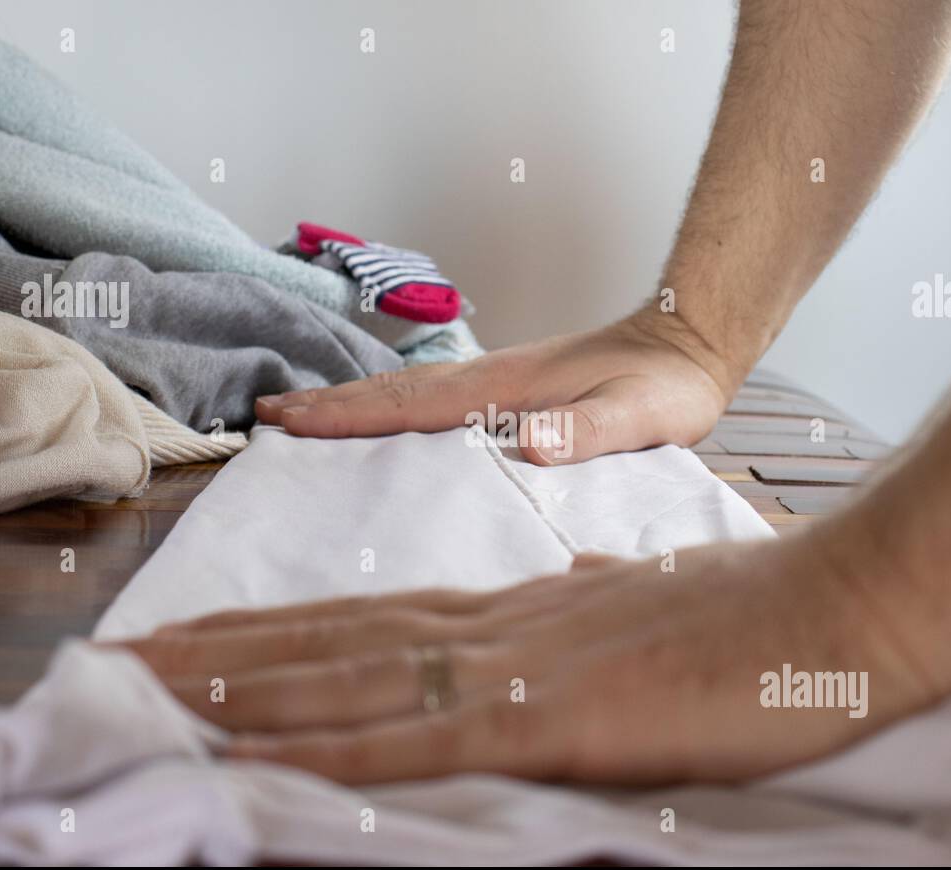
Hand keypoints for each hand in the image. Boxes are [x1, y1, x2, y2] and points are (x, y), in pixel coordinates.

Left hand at [119, 538, 937, 784]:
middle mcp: (496, 625)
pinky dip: (324, 750)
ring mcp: (516, 667)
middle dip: (222, 655)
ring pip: (349, 680)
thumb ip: (593, 603)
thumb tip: (569, 586)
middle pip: (332, 640)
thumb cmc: (759, 613)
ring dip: (241, 692)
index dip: (276, 634)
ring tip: (148, 694)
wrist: (838, 605)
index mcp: (520, 607)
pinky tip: (257, 757)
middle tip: (125, 659)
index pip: (368, 619)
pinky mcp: (551, 716)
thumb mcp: (654, 605)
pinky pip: (414, 740)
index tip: (199, 640)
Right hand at [255, 312, 737, 464]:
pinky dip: (393, 410)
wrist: (686, 345)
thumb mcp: (640, 413)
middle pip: (393, 393)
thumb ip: (590, 428)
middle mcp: (488, 381)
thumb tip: (533, 443)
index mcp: (502, 389)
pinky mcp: (508, 393)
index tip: (284, 418)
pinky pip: (433, 403)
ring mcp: (495, 384)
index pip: (409, 404)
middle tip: (265, 415)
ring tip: (301, 417)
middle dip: (328, 406)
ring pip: (408, 394)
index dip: (346, 414)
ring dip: (353, 406)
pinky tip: (384, 427)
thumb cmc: (666, 385)